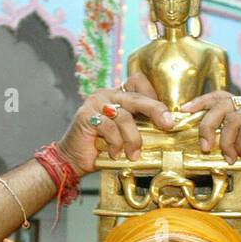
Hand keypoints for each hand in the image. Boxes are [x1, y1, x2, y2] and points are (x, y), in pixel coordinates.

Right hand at [56, 83, 174, 177]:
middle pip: (136, 97)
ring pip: (124, 117)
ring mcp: (95, 103)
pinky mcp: (86, 116)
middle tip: (167, 124)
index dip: (153, 94)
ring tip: (133, 154)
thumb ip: (139, 126)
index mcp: (117, 95)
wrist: (73, 160)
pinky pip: (109, 128)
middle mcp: (106, 95)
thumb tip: (166, 128)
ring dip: (132, 138)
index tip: (164, 113)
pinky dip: (116, 143)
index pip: (138, 81)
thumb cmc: (101, 148)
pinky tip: (115, 154)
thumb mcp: (125, 134)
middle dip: (155, 110)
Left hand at [178, 91, 240, 191]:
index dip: (201, 101)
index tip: (184, 110)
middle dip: (208, 125)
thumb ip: (220, 141)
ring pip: (233, 119)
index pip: (220, 97)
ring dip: (227, 143)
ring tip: (232, 158)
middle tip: (205, 146)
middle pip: (223, 104)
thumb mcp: (234, 151)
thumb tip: (197, 140)